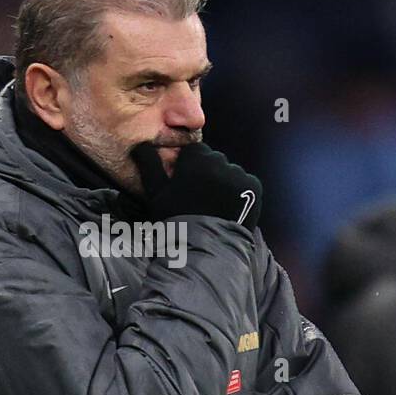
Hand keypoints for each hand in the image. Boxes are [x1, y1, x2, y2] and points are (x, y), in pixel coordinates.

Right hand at [132, 142, 262, 230]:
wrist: (204, 249)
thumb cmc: (175, 220)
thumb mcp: (156, 193)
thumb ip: (149, 165)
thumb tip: (140, 145)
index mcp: (196, 160)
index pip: (194, 151)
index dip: (189, 166)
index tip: (185, 184)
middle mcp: (221, 162)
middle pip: (214, 160)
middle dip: (207, 173)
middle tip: (199, 197)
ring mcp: (240, 176)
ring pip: (230, 172)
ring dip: (224, 182)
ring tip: (214, 206)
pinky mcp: (254, 189)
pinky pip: (246, 183)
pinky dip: (239, 192)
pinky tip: (228, 208)